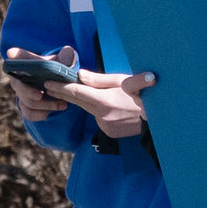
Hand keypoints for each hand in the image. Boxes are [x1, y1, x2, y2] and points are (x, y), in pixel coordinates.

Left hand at [11, 54, 152, 137]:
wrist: (158, 121)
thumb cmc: (143, 96)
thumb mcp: (124, 82)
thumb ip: (99, 80)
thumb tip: (80, 75)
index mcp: (104, 101)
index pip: (76, 92)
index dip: (61, 87)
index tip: (48, 83)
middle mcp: (101, 115)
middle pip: (78, 102)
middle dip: (64, 93)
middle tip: (49, 86)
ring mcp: (104, 126)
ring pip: (90, 110)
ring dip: (87, 102)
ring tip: (92, 93)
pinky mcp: (109, 132)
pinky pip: (99, 118)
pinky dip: (100, 111)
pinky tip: (111, 107)